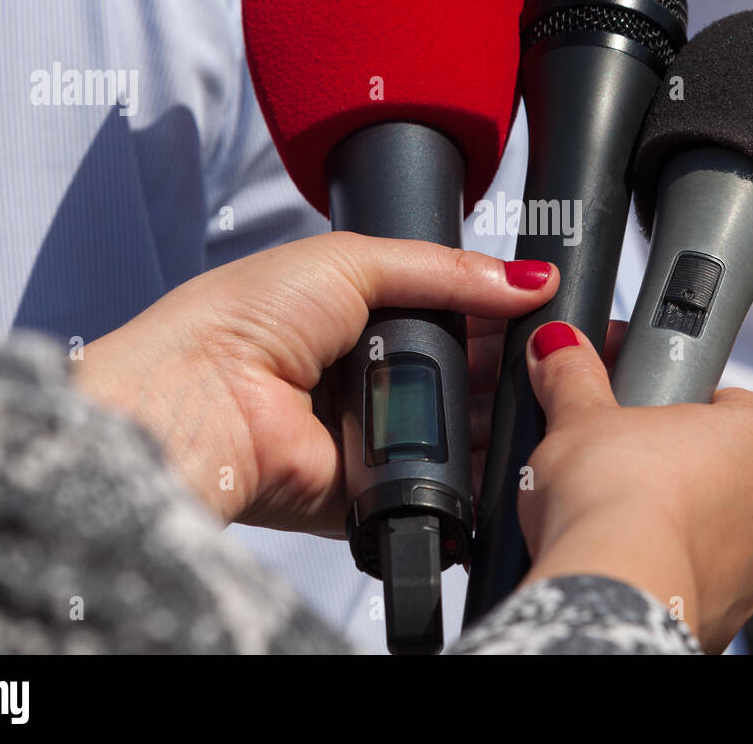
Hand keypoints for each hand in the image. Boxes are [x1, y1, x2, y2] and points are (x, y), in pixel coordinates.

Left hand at [74, 233, 558, 534]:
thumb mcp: (352, 260)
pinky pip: (439, 487)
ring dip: (499, 416)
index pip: (454, 313)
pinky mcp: (372, 493)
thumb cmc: (241, 318)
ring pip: (462, 431)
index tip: (549, 306)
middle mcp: (370, 375)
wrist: (196, 400)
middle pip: (466, 373)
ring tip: (540, 396)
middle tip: (557, 352)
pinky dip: (472, 475)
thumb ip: (446, 269)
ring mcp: (373, 436)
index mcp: (362, 315)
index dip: (502, 310)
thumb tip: (526, 277)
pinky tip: (510, 453)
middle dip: (511, 364)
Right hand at [516, 321, 752, 652]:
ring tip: (614, 519)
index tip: (651, 404)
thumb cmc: (609, 496)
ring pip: (715, 532)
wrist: (610, 589)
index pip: (737, 402)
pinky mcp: (726, 616)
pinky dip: (667, 571)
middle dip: (679, 467)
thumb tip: (557, 345)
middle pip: (726, 470)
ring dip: (676, 524)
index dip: (692, 400)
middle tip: (622, 463)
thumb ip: (572, 375)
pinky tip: (623, 563)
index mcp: (750, 438)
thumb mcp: (577, 419)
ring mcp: (751, 565)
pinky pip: (697, 581)